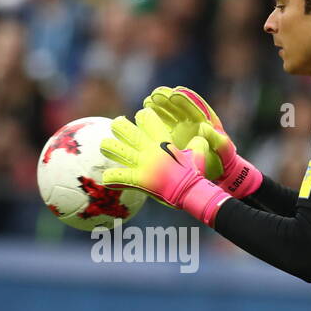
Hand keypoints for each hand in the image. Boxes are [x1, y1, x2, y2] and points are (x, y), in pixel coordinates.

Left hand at [100, 108, 228, 224]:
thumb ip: (197, 143)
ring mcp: (141, 164)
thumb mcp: (199, 154)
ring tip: (110, 150)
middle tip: (119, 132)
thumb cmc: (196, 174)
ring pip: (111, 147)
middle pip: (121, 127)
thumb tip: (202, 134)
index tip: (142, 121)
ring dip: (109, 148)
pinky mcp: (137, 180)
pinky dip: (110, 178)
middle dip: (118, 127)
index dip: (142, 117)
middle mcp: (148, 149)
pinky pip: (114, 176)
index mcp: (161, 140)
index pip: (145, 117)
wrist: (192, 193)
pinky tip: (110, 179)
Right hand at [143, 85, 262, 197]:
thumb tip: (203, 127)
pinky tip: (144, 113)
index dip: (185, 100)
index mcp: (207, 121)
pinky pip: (163, 124)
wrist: (218, 171)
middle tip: (156, 95)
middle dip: (168, 100)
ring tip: (148, 101)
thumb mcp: (225, 150)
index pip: (195, 106)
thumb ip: (217, 139)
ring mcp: (182, 127)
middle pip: (179, 106)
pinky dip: (155, 118)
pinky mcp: (173, 135)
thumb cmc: (223, 159)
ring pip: (169, 112)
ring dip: (159, 106)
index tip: (174, 94)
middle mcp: (193, 121)